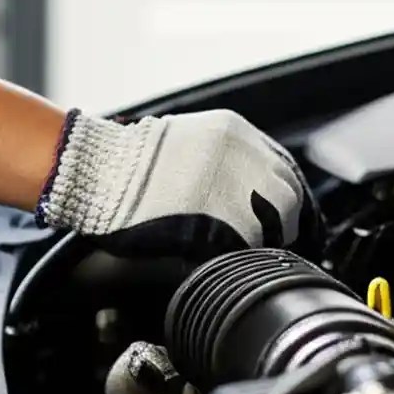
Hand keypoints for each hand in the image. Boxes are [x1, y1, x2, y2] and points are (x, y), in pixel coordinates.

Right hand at [36, 109, 312, 258]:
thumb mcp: (192, 140)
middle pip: (288, 198)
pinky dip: (245, 255)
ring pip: (273, 222)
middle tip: (286, 242)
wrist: (97, 172)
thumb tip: (256, 186)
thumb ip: (230, 156)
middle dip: (289, 222)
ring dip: (269, 240)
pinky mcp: (214, 222)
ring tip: (255, 253)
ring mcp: (230, 189)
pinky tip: (234, 260)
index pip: (285, 170)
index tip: (296, 218)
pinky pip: (245, 245)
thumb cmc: (134, 162)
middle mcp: (241, 155)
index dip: (291, 200)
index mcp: (237, 133)